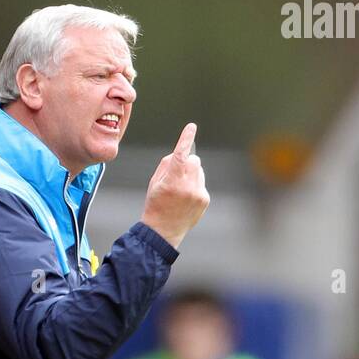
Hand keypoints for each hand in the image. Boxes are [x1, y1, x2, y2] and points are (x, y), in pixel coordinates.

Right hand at [140, 122, 209, 249]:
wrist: (162, 232)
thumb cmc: (155, 204)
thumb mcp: (154, 182)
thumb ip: (167, 164)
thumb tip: (181, 153)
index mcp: (172, 179)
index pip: (181, 153)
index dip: (186, 138)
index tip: (191, 127)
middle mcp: (187, 185)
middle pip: (195, 160)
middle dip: (188, 163)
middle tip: (178, 175)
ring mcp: (198, 193)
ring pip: (199, 171)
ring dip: (192, 175)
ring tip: (180, 192)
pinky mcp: (204, 199)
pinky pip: (202, 183)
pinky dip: (195, 187)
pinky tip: (186, 199)